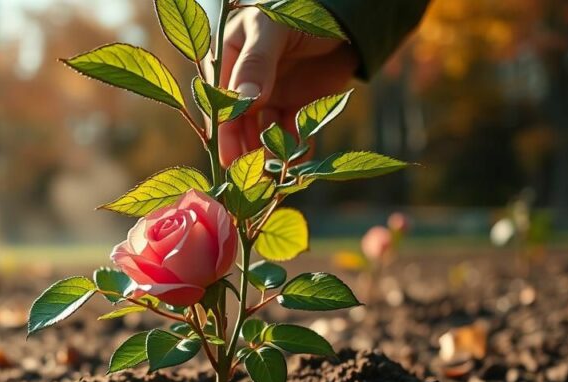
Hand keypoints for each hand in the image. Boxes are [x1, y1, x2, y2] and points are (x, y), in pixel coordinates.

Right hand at [212, 8, 358, 165]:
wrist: (347, 16)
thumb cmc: (302, 11)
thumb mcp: (273, 29)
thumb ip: (256, 62)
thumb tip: (242, 101)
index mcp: (228, 60)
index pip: (220, 102)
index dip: (224, 132)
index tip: (229, 159)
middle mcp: (246, 83)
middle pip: (240, 124)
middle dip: (245, 151)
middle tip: (251, 178)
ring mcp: (271, 96)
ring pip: (264, 134)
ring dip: (268, 156)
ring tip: (275, 176)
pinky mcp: (297, 107)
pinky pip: (293, 135)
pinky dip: (295, 152)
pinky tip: (298, 168)